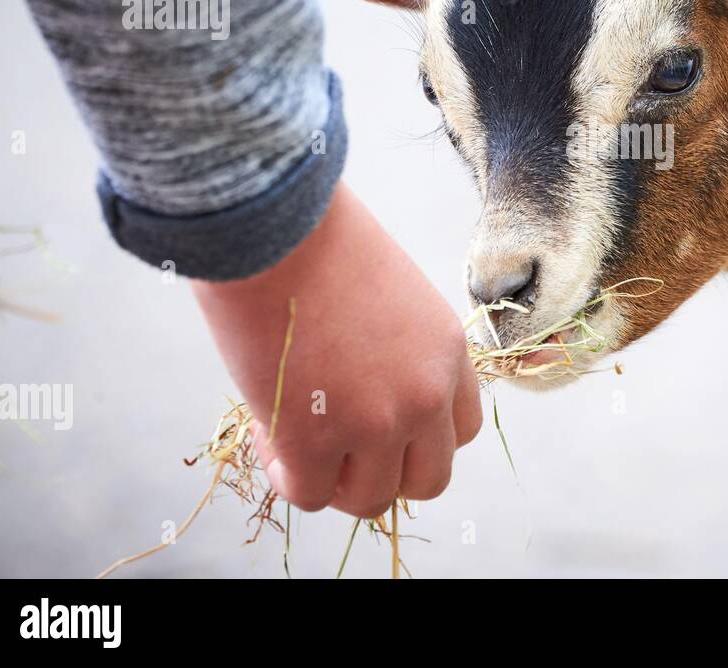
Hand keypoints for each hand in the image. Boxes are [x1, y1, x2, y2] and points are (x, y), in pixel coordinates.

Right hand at [191, 182, 480, 517]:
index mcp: (448, 352)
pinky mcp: (315, 442)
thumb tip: (358, 388)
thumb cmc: (320, 242)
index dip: (416, 438)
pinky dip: (285, 474)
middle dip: (383, 472)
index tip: (375, 423)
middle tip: (338, 445)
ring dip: (332, 479)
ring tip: (294, 435)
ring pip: (369, 499)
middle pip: (428, 480)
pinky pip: (309, 493)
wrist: (275, 228)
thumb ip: (395, 350)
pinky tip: (267, 433)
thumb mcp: (391, 295)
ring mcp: (375, 424)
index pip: (459, 431)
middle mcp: (424, 395)